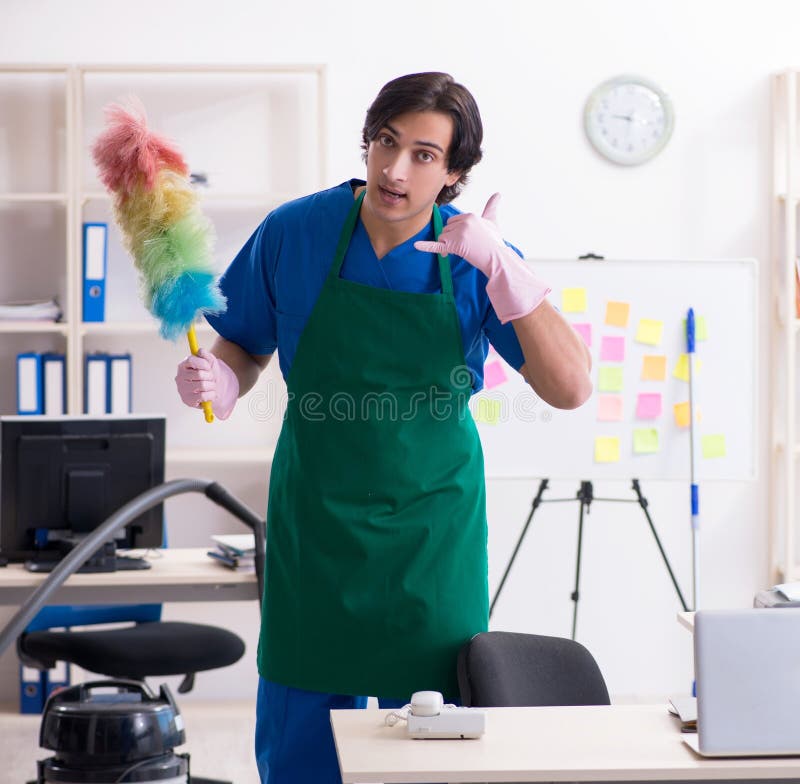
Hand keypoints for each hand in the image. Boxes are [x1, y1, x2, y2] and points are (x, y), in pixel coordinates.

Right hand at [175, 348, 238, 419]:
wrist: (213, 390)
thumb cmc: (209, 374)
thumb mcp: (210, 362)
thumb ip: (206, 355)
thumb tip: (200, 350)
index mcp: (183, 365)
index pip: (191, 360)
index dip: (203, 364)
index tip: (208, 367)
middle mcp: (180, 377)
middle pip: (199, 374)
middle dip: (210, 376)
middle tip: (211, 378)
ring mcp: (182, 389)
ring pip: (202, 385)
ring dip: (212, 386)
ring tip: (211, 386)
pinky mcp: (187, 400)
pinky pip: (203, 396)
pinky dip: (211, 395)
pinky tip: (210, 394)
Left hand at [414, 194, 549, 323]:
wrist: (498, 258)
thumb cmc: (494, 242)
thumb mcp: (492, 222)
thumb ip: (492, 207)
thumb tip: (498, 194)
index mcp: (470, 216)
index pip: (452, 222)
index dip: (456, 233)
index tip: (467, 241)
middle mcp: (464, 222)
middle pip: (446, 229)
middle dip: (451, 240)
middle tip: (467, 247)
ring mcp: (459, 233)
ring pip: (443, 238)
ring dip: (449, 247)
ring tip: (465, 251)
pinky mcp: (456, 245)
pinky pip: (437, 245)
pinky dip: (426, 246)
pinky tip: (416, 246)